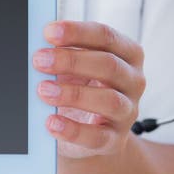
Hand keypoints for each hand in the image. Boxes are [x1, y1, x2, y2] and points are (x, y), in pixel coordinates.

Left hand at [33, 20, 145, 158]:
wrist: (87, 130)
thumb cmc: (80, 85)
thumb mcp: (76, 66)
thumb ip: (63, 52)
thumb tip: (40, 46)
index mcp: (127, 53)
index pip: (106, 36)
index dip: (77, 32)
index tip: (48, 32)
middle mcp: (133, 80)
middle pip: (108, 65)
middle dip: (71, 61)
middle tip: (39, 60)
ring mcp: (128, 111)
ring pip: (109, 100)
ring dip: (73, 94)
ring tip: (43, 90)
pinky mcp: (115, 140)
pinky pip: (97, 137)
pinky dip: (73, 130)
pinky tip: (52, 122)